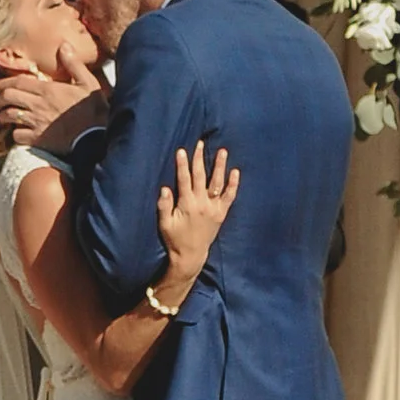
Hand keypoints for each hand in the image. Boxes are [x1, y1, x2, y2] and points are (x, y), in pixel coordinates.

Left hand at [0, 58, 103, 149]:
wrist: (96, 137)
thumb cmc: (93, 110)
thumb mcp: (88, 82)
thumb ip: (73, 64)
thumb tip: (63, 46)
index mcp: (48, 89)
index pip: (18, 82)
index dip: (1, 82)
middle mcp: (38, 104)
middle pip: (8, 97)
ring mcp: (37, 122)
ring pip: (9, 116)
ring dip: (3, 116)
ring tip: (3, 117)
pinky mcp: (38, 139)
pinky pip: (17, 136)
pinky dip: (14, 134)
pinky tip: (17, 132)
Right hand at [156, 143, 238, 292]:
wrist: (191, 256)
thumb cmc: (174, 239)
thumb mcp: (164, 224)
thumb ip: (164, 206)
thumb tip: (165, 188)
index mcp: (187, 204)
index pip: (184, 179)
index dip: (182, 164)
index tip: (182, 150)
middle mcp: (202, 204)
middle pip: (200, 176)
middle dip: (199, 159)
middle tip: (200, 143)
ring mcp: (214, 208)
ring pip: (217, 183)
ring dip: (219, 166)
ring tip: (222, 151)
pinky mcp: (221, 214)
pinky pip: (229, 197)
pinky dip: (233, 184)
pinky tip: (235, 172)